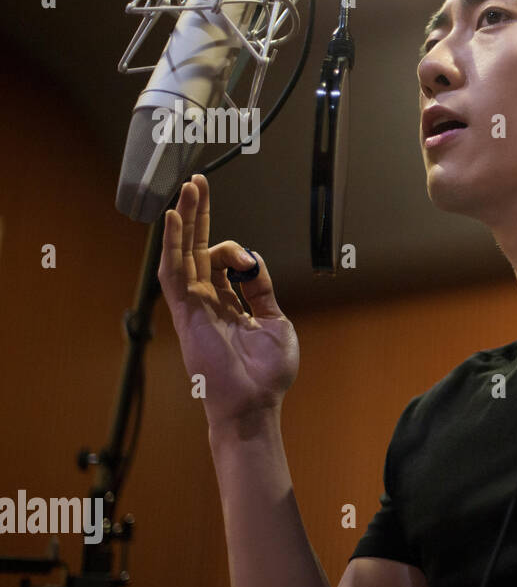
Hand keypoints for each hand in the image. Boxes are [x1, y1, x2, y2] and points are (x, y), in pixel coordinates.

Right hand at [157, 173, 299, 427]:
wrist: (256, 403)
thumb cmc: (265, 374)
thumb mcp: (276, 322)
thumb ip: (263, 291)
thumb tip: (254, 263)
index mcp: (228, 304)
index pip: (221, 262)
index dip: (232, 248)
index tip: (247, 258)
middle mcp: (207, 301)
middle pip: (197, 248)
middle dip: (198, 215)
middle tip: (197, 183)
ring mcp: (194, 304)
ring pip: (184, 252)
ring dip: (185, 219)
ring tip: (188, 187)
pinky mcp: (186, 310)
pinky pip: (173, 270)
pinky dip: (170, 242)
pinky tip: (171, 216)